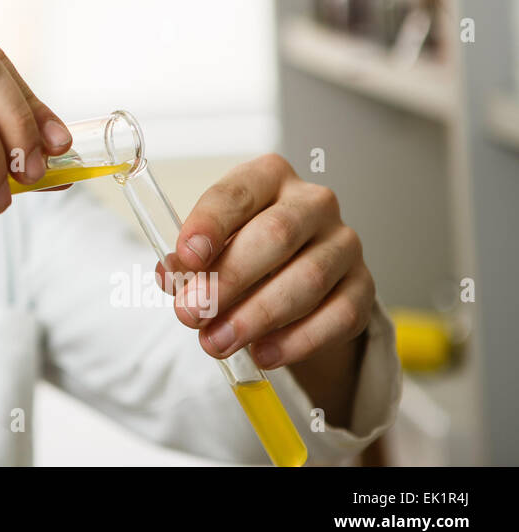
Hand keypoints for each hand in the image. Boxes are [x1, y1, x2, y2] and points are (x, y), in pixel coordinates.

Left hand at [159, 154, 374, 377]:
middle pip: (276, 235)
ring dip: (256, 316)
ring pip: (307, 279)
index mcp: (268, 177)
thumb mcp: (211, 246)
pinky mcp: (363, 286)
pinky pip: (338, 315)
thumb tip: (170, 276)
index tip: (185, 258)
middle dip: (229, 279)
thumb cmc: (244, 250)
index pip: (237, 193)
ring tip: (216, 342)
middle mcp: (313, 202)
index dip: (209, 224)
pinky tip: (263, 354)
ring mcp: (344, 243)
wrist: (295, 279)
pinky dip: (297, 340)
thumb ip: (188, 260)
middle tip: (192, 312)